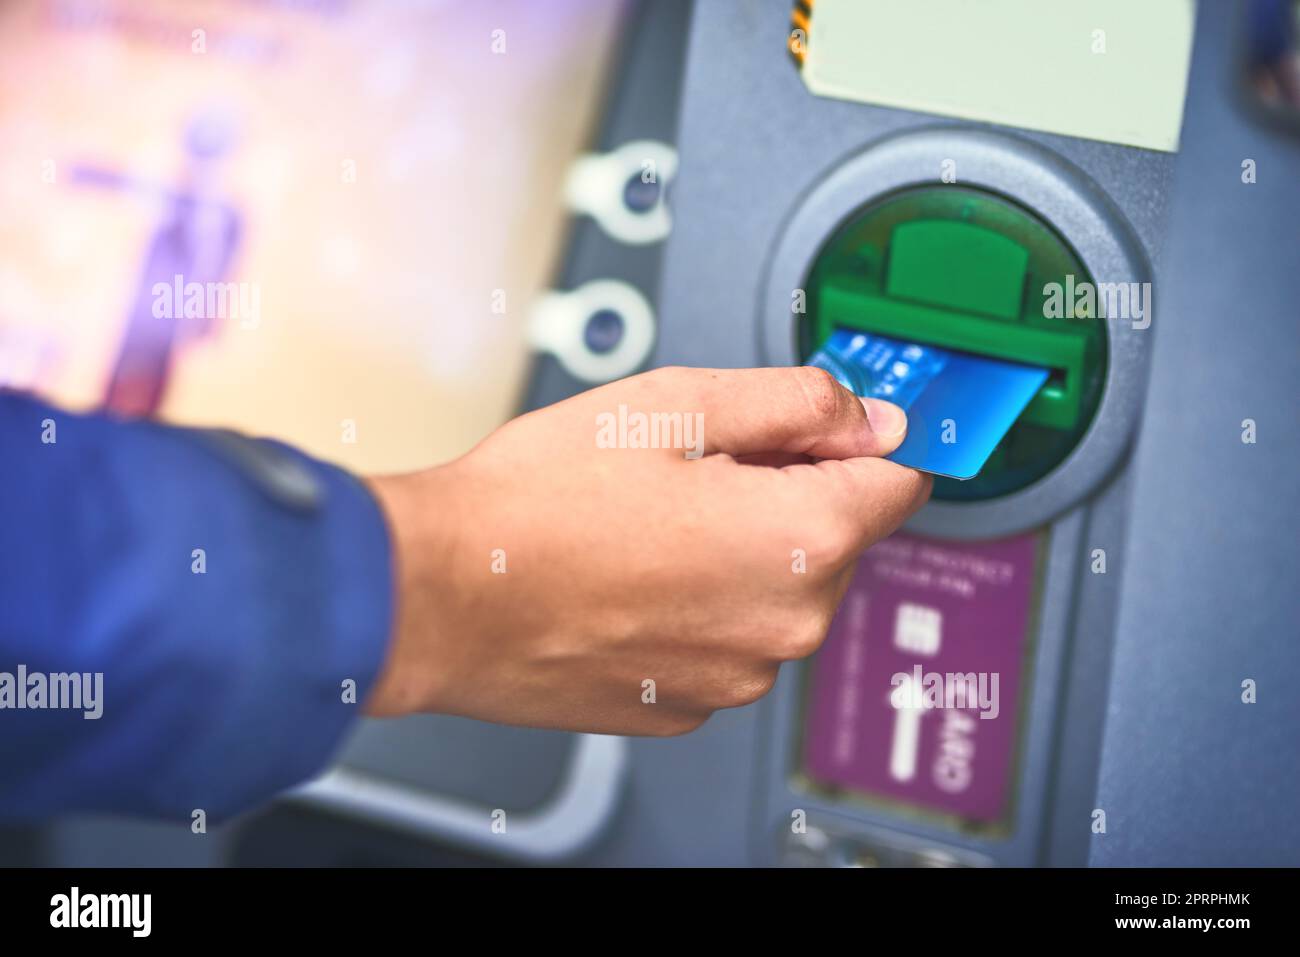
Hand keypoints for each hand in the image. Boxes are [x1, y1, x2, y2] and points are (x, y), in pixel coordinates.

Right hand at [364, 366, 930, 733]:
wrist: (441, 595)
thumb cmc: (539, 501)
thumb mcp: (676, 403)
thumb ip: (797, 402)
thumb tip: (872, 417)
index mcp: (804, 541)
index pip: (899, 483)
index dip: (855, 441)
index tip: (816, 431)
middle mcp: (786, 626)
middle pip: (835, 538)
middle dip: (784, 494)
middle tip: (689, 468)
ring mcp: (735, 678)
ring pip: (776, 591)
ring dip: (738, 553)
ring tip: (646, 525)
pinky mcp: (686, 707)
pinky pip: (725, 640)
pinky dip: (697, 606)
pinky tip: (630, 576)